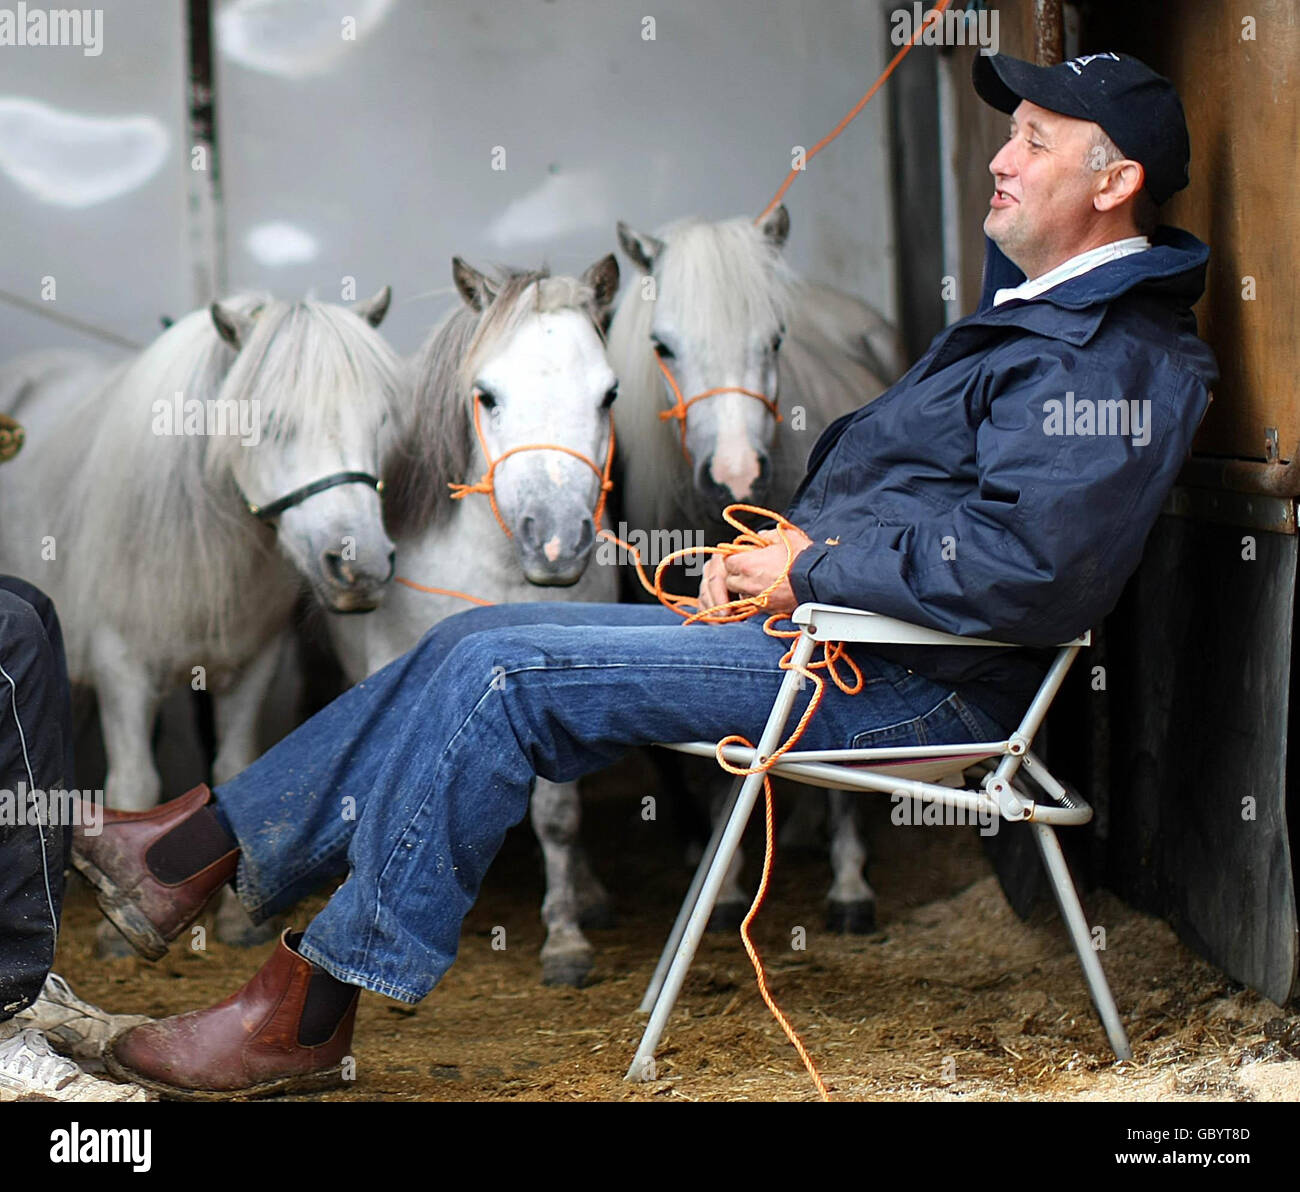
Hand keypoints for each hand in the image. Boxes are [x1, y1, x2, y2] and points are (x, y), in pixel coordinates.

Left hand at [697, 526, 813, 614]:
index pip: (727, 562)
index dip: (734, 558)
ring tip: (760, 581)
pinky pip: (755, 605)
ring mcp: (758, 599)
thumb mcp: (784, 536)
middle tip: (749, 569)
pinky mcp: (768, 610)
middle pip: (730, 581)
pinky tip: (769, 591)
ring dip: (746, 589)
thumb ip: (766, 535)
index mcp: (747, 564)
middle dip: (736, 575)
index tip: (741, 556)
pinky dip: (758, 599)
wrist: (819, 580)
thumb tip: (760, 537)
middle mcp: (748, 584)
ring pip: (741, 595)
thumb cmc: (802, 558)